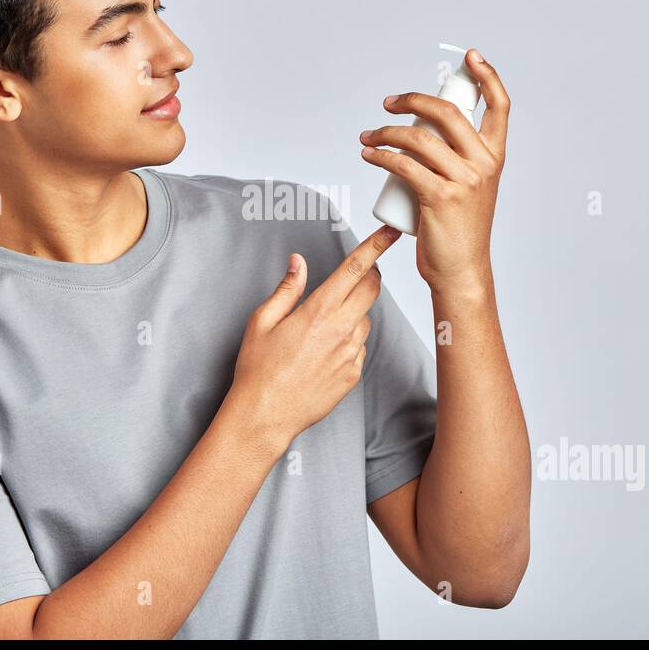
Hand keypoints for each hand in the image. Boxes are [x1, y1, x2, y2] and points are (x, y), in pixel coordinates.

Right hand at [225, 225, 401, 455]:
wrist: (265, 416)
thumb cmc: (258, 371)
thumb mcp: (261, 321)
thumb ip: (287, 288)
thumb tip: (298, 263)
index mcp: (318, 311)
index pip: (355, 269)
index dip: (376, 246)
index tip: (391, 233)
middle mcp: (340, 330)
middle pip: (372, 290)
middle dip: (368, 276)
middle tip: (353, 277)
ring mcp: (350, 354)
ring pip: (366, 319)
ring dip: (354, 313)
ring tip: (321, 328)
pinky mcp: (353, 374)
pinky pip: (360, 347)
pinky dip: (349, 341)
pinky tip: (323, 352)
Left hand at [358, 48, 509, 293]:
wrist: (461, 269)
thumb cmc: (459, 228)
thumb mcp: (471, 187)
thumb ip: (460, 159)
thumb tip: (428, 131)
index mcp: (494, 157)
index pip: (500, 107)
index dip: (488, 76)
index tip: (471, 57)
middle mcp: (483, 165)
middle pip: (446, 113)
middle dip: (412, 101)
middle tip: (388, 104)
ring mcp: (463, 180)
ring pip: (418, 139)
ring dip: (385, 132)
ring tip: (368, 136)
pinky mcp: (439, 197)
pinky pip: (403, 164)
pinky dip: (380, 155)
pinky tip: (368, 154)